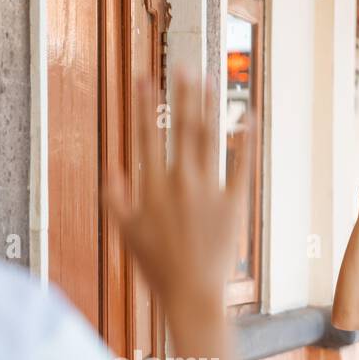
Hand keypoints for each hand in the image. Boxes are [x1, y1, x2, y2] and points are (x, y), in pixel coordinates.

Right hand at [103, 71, 253, 311]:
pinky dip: (246, 140)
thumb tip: (111, 168)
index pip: (146, 136)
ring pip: (209, 139)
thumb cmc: (156, 267)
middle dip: (182, 93)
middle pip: (182, 128)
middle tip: (184, 66)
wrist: (192, 292)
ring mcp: (209, 191)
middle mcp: (181, 183)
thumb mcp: (125, 233)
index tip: (143, 77)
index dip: (144, 104)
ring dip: (209, 107)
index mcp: (152, 188)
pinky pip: (242, 166)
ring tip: (209, 80)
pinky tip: (247, 117)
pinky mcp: (234, 203)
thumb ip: (115, 198)